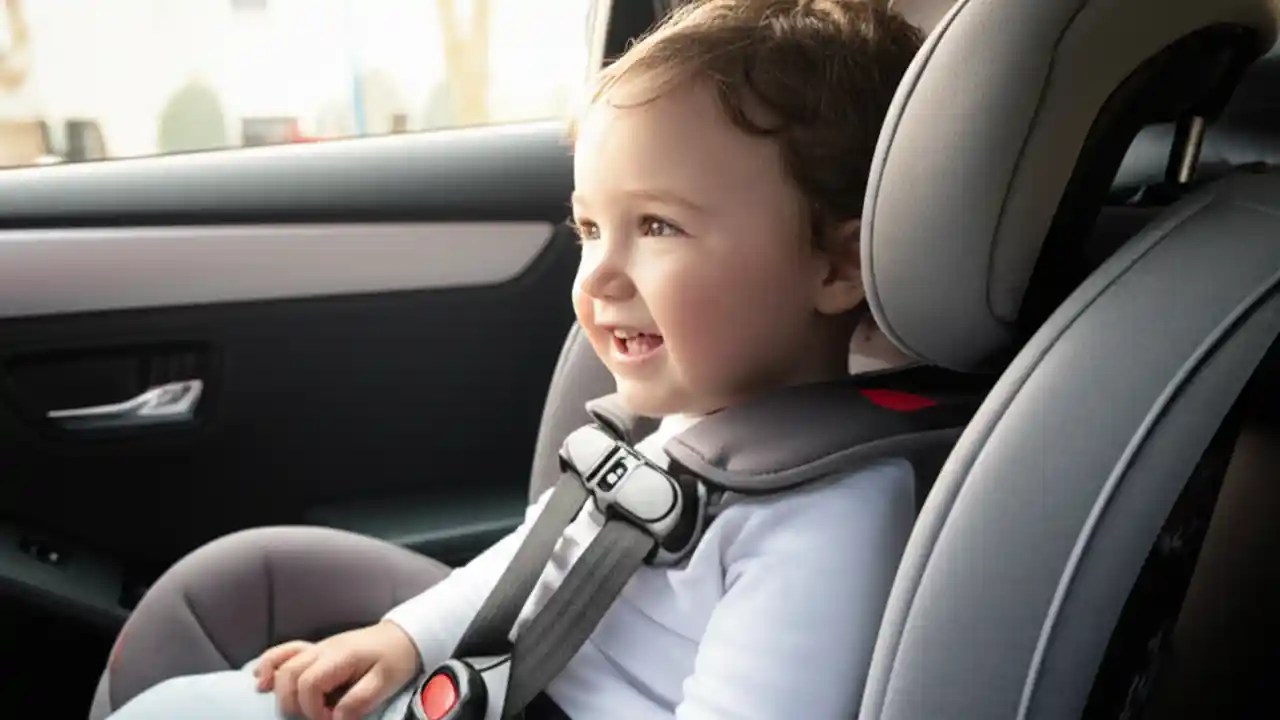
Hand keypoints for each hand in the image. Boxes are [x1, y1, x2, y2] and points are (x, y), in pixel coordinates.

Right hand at [253, 621, 421, 719]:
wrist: (402, 637)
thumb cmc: (395, 660)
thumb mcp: (385, 683)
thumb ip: (359, 700)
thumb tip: (336, 718)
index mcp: (341, 657)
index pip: (310, 683)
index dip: (312, 708)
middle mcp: (323, 649)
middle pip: (290, 674)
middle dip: (292, 702)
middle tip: (311, 718)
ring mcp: (318, 647)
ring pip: (283, 661)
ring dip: (276, 684)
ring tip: (274, 703)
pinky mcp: (316, 650)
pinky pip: (286, 652)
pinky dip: (271, 664)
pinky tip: (262, 679)